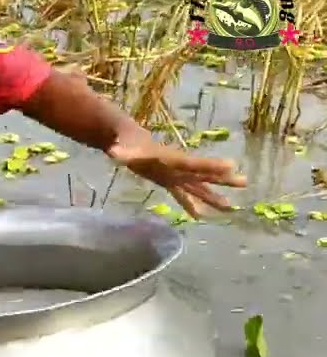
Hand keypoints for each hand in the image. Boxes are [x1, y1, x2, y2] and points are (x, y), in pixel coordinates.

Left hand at [108, 132, 246, 218]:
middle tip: (244, 182)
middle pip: (203, 174)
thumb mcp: (123, 149)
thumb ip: (121, 153)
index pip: (193, 164)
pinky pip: (183, 195)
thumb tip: (114, 153)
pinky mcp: (169, 182)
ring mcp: (175, 175)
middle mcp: (178, 167)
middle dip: (223, 179)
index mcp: (171, 159)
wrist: (127, 141)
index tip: (231, 166)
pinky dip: (191, 204)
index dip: (210, 166)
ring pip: (198, 187)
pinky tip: (200, 216)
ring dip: (213, 196)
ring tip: (230, 206)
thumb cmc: (126, 145)